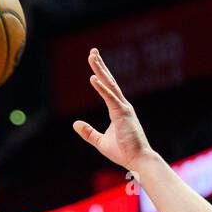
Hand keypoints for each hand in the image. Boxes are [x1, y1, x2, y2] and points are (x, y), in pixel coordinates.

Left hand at [72, 48, 152, 170]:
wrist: (137, 160)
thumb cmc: (122, 151)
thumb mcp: (99, 141)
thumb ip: (88, 132)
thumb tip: (75, 124)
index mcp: (118, 109)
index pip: (108, 88)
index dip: (100, 74)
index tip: (94, 61)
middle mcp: (122, 105)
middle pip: (109, 81)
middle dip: (100, 66)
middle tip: (92, 51)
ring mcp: (123, 108)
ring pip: (110, 85)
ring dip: (100, 70)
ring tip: (92, 57)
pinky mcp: (123, 114)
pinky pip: (110, 98)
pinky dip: (101, 88)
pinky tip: (93, 78)